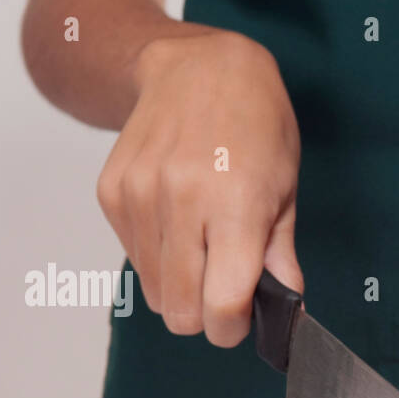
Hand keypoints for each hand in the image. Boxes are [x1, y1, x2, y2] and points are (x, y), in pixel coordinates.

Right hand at [96, 31, 301, 345]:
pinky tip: (179, 224)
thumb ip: (281, 258)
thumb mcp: (286, 190)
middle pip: (182, 312)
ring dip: (181, 289)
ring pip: (155, 293)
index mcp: (234, 205)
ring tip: (204, 248)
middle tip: (225, 292)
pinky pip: (135, 260)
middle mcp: (181, 202)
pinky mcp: (112, 194)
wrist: (198, 68)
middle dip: (206, 318)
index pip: (222, 306)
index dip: (232, 329)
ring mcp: (140, 197)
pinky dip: (158, 260)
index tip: (241, 322)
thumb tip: (286, 312)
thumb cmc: (254, 127)